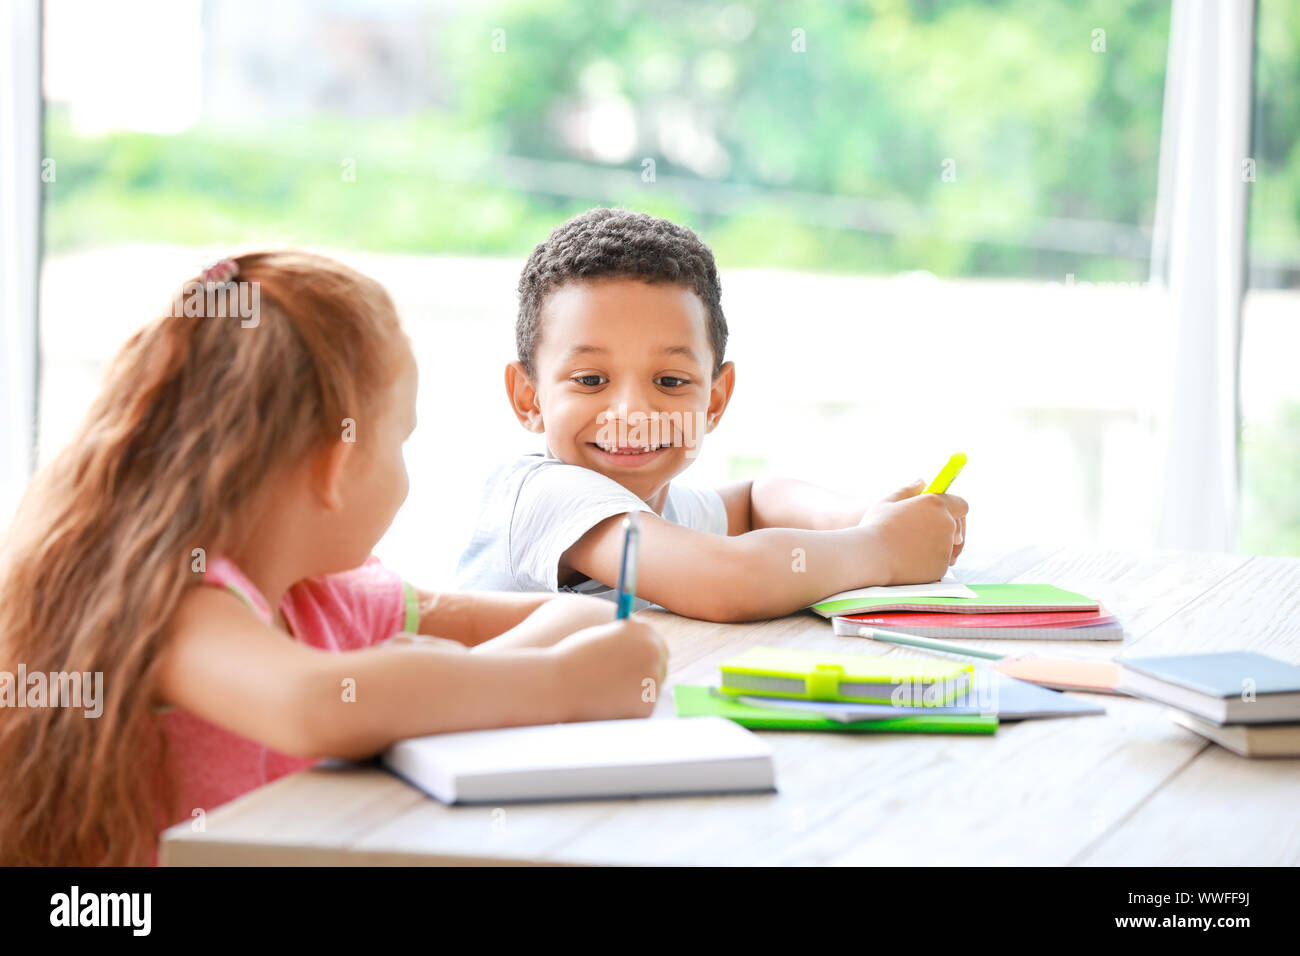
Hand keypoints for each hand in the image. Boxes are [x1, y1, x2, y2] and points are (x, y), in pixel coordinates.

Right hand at [550, 617, 667, 720]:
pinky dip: (628, 708)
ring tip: (606, 692)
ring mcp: (653, 678)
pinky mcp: (647, 704)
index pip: (658, 644)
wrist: (558, 683)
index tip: (640, 663)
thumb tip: (637, 653)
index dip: (647, 655)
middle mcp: (654, 651)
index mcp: (643, 630)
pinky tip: (606, 703)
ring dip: (636, 691)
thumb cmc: (571, 657)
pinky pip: (642, 707)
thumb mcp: (601, 635)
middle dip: (647, 673)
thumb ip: (624, 641)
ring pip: (651, 688)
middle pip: (662, 665)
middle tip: (629, 683)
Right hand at [859, 479, 968, 583]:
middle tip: (929, 537)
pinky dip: (928, 563)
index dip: (956, 510)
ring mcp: (946, 547)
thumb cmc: (875, 527)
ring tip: (910, 549)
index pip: (961, 504)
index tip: (946, 515)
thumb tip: (922, 481)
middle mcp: (946, 523)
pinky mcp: (941, 567)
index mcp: (935, 503)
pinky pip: (938, 563)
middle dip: (948, 531)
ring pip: (947, 547)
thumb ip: (908, 490)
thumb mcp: (887, 502)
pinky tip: (907, 562)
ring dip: (936, 547)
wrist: (869, 557)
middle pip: (958, 528)